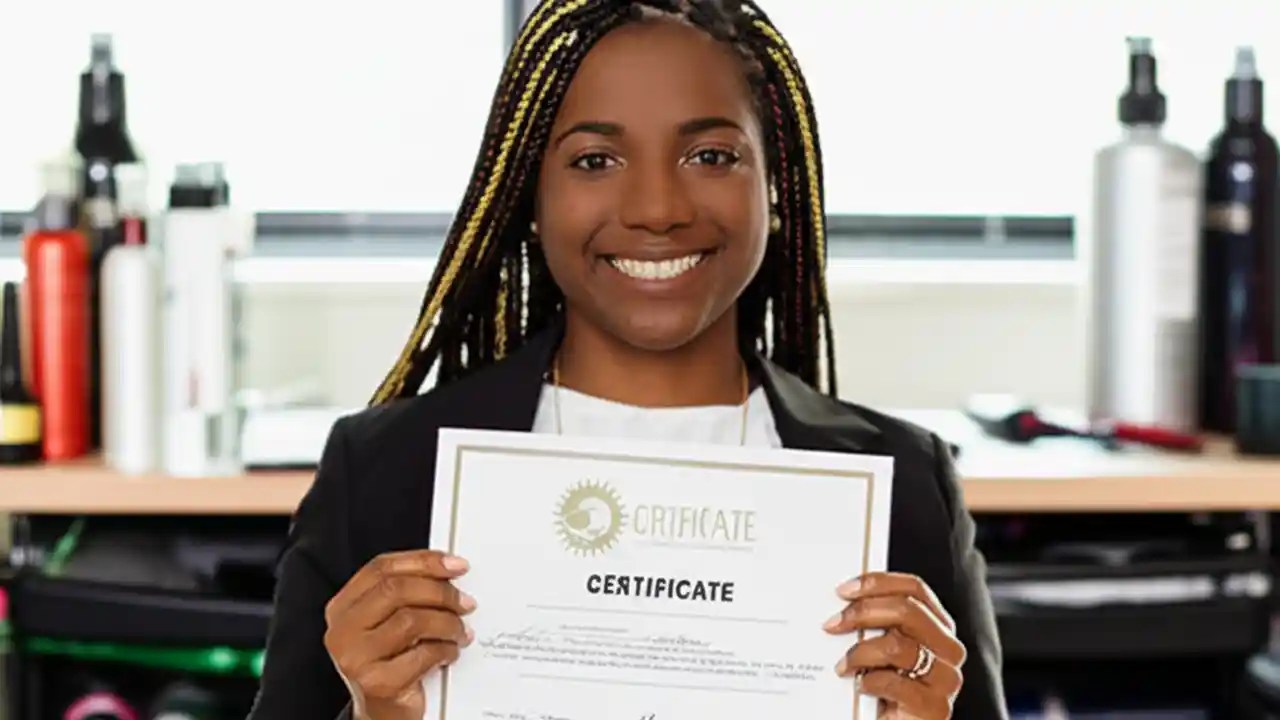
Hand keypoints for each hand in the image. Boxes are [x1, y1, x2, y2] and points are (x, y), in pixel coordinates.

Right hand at [323, 550, 475, 719]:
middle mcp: (343, 632)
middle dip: (440, 592)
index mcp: (343, 608)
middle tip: (464, 602)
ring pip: (412, 620)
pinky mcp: (378, 684)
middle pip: (396, 590)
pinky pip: (422, 654)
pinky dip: (445, 650)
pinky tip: (449, 652)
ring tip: (460, 631)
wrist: (383, 714)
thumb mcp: (388, 623)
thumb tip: (447, 571)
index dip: (422, 561)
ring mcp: (356, 659)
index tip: (454, 564)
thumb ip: (405, 595)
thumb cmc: (388, 664)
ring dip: (447, 623)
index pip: (381, 568)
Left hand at [824, 572, 964, 718]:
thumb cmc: (886, 689)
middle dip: (863, 612)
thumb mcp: (882, 649)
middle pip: (907, 611)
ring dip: (860, 653)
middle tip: (833, 623)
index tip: (845, 590)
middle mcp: (948, 649)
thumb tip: (843, 601)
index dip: (879, 583)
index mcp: (937, 628)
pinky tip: (859, 686)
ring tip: (842, 665)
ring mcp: (946, 679)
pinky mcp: (936, 708)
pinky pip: (895, 684)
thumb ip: (876, 625)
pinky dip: (868, 682)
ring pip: (897, 646)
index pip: (915, 589)